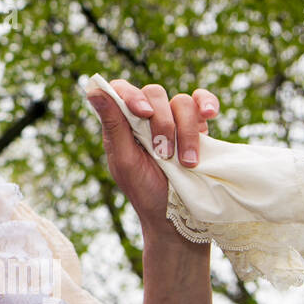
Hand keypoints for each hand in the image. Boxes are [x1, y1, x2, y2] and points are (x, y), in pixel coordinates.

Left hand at [86, 79, 219, 228]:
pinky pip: (202, 101)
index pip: (121, 89)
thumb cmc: (144, 190)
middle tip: (164, 154)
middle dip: (161, 124)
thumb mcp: (125, 160)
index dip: (131, 94)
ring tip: (187, 162)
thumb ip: (113, 125)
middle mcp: (146, 116)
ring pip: (181, 101)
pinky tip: (210, 115)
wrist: (177, 215)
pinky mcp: (198, 125)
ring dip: (186, 132)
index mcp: (122, 122)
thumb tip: (93, 90)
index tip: (142, 114)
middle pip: (154, 93)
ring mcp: (173, 119)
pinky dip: (207, 103)